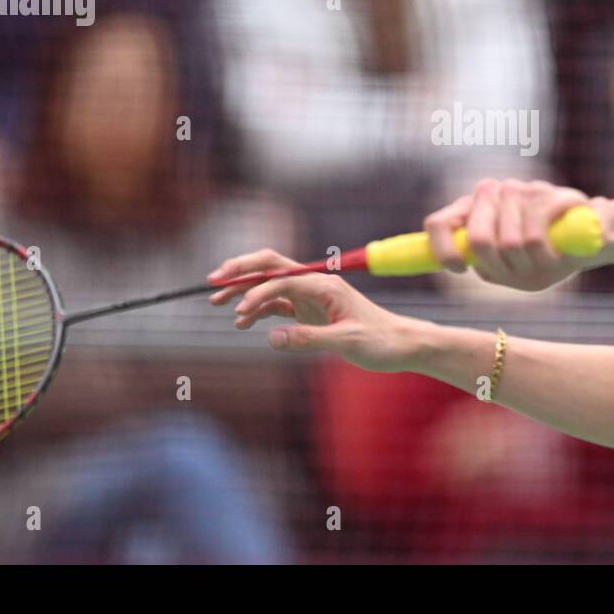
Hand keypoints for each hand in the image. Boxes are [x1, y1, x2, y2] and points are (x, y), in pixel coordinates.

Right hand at [207, 249, 418, 372]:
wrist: (401, 345)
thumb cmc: (380, 341)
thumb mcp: (346, 342)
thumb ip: (308, 338)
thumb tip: (271, 338)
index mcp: (324, 285)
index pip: (281, 279)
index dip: (256, 291)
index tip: (239, 311)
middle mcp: (316, 285)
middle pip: (271, 268)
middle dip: (241, 272)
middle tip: (212, 281)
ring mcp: (312, 297)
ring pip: (270, 286)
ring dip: (244, 292)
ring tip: (217, 303)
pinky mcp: (311, 311)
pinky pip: (278, 305)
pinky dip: (258, 311)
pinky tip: (242, 323)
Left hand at [423, 178, 609, 291]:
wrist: (593, 240)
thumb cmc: (547, 255)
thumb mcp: (513, 271)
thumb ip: (488, 268)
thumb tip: (468, 262)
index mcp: (475, 210)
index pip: (438, 223)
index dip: (444, 250)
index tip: (460, 268)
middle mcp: (493, 192)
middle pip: (478, 238)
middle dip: (500, 266)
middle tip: (518, 271)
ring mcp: (520, 190)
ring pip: (508, 242)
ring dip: (528, 265)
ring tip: (543, 261)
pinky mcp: (547, 194)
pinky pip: (533, 237)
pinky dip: (544, 259)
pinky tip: (556, 258)